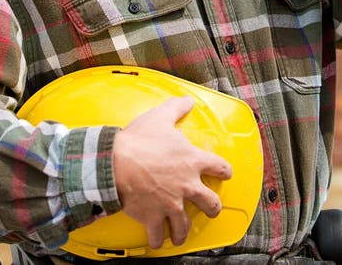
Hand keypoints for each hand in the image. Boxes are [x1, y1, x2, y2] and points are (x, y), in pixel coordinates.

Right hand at [112, 95, 231, 248]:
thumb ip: (177, 108)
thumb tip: (188, 100)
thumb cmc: (139, 139)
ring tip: (180, 233)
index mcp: (193, 160)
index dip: (224, 170)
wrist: (116, 162)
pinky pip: (158, 237)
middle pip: (211, 204)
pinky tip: (157, 240)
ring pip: (185, 226)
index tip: (225, 173)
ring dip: (183, 231)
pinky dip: (157, 240)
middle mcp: (187, 186)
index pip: (220, 167)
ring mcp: (172, 204)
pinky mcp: (154, 217)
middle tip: (210, 208)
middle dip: (212, 208)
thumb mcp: (161, 116)